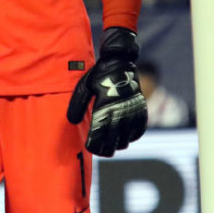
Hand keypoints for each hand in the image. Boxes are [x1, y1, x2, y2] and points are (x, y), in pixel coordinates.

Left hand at [67, 27, 147, 156]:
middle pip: (111, 146)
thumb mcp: (84, 87)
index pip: (98, 140)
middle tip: (98, 148)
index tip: (89, 146)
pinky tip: (123, 133)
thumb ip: (77, 104)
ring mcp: (132, 114)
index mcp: (104, 110)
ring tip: (110, 140)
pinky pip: (138, 133)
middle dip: (104, 150)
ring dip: (117, 144)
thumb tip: (71, 121)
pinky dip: (131, 137)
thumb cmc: (99, 75)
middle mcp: (119, 115)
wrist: (121, 62)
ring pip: (125, 143)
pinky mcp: (141, 112)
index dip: (93, 147)